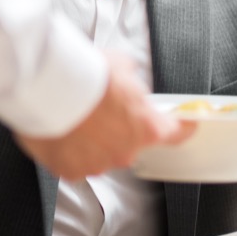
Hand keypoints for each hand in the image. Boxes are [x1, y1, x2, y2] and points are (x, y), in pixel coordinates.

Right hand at [15, 52, 195, 179]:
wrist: (51, 85)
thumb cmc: (86, 74)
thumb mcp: (121, 65)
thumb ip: (129, 79)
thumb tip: (125, 76)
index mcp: (146, 127)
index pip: (175, 133)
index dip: (180, 128)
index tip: (185, 125)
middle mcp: (125, 152)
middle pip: (130, 143)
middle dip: (118, 128)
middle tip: (102, 109)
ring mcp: (97, 164)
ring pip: (100, 154)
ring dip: (92, 140)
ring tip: (76, 115)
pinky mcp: (70, 170)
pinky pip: (74, 161)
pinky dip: (69, 149)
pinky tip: (62, 129)